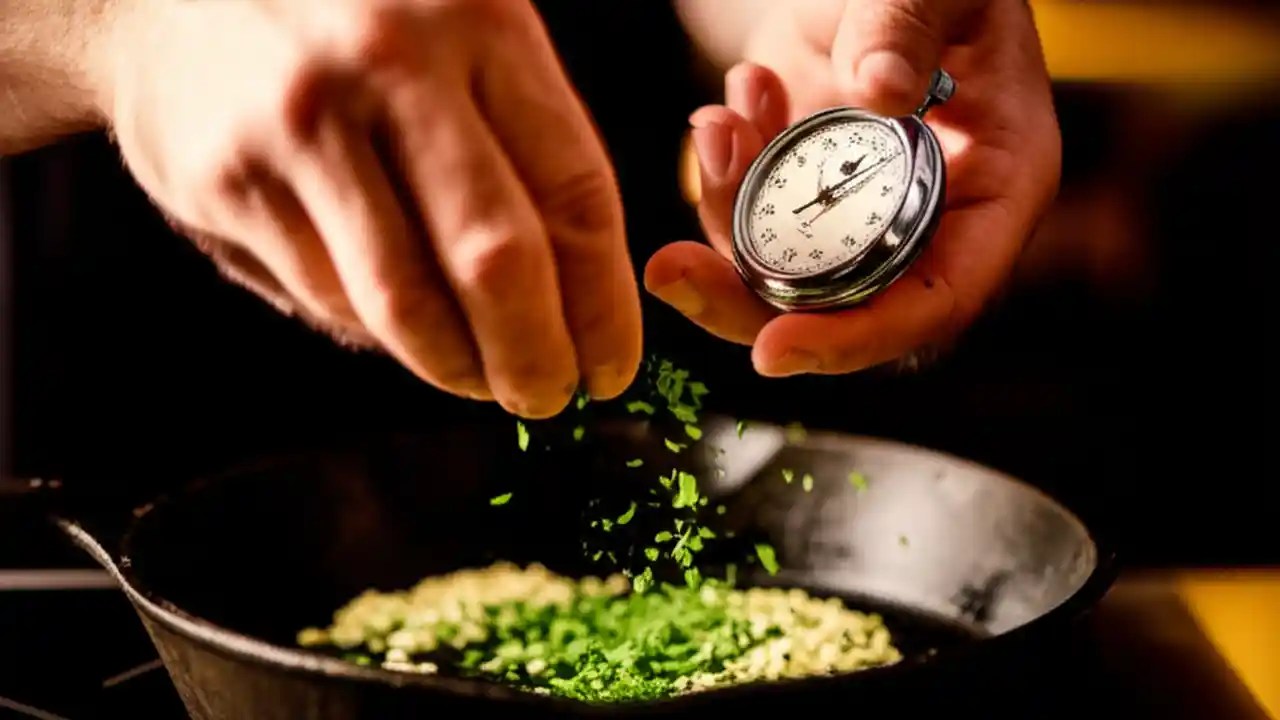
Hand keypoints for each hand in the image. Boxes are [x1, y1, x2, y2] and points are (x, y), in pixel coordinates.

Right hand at [104, 0, 640, 416]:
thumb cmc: (354, 19)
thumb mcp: (460, 32)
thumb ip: (524, 140)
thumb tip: (578, 299)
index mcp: (480, 25)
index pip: (576, 196)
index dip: (604, 305)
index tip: (610, 366)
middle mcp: (392, 68)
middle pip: (496, 264)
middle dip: (535, 359)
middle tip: (548, 398)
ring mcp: (302, 126)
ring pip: (404, 302)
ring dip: (456, 366)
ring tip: (481, 380)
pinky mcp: (224, 178)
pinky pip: (326, 295)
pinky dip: (377, 332)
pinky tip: (398, 328)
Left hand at [646, 0, 1060, 375]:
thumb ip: (910, 26)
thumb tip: (881, 91)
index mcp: (997, 187)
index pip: (936, 299)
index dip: (858, 336)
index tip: (775, 349)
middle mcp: (928, 218)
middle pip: (839, 310)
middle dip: (749, 302)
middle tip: (674, 273)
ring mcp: (860, 209)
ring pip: (780, 271)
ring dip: (725, 219)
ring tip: (724, 125)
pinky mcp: (804, 188)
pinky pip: (752, 214)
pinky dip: (723, 175)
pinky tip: (730, 109)